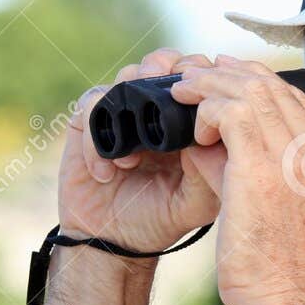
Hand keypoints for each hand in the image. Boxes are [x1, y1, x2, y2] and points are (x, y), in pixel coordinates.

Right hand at [57, 48, 221, 253]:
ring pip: (126, 76)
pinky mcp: (87, 126)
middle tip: (170, 98)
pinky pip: (91, 107)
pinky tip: (107, 172)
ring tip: (134, 154)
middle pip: (160, 62)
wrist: (112, 242)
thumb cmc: (158, 219)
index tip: (202, 94)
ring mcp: (119, 114)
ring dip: (132, 102)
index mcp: (185, 120)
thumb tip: (216, 128)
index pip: (195, 75)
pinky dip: (97, 138)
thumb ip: (212, 169)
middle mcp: (152, 110)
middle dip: (165, 72)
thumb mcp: (199, 202)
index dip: (199, 73)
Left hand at [171, 55, 304, 304]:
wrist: (286, 304)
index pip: (296, 100)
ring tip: (182, 94)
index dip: (255, 83)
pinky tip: (191, 129)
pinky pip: (229, 113)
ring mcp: (300, 157)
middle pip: (274, 87)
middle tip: (194, 77)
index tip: (223, 80)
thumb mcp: (278, 206)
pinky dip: (205, 111)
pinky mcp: (265, 167)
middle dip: (228, 75)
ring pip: (250, 91)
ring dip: (210, 88)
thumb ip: (251, 164)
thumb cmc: (277, 268)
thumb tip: (208, 132)